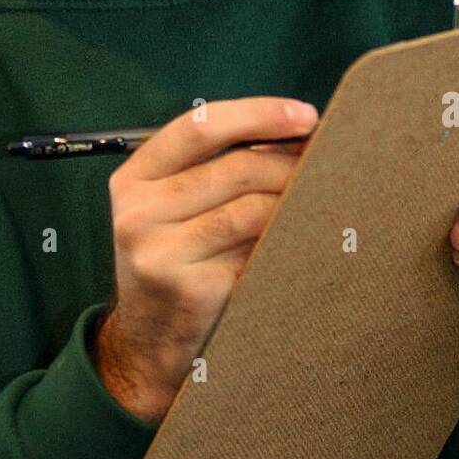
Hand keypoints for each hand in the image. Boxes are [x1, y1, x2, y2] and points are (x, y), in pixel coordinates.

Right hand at [93, 96, 316, 420]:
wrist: (147, 344)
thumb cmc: (175, 260)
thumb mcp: (170, 208)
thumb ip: (214, 167)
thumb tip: (296, 131)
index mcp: (133, 179)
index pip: (199, 126)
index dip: (258, 114)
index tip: (306, 116)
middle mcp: (138, 213)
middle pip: (236, 168)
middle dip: (290, 164)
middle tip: (325, 165)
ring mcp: (160, 254)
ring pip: (253, 210)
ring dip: (294, 203)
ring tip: (318, 202)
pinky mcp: (191, 290)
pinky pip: (257, 253)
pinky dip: (285, 243)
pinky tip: (299, 242)